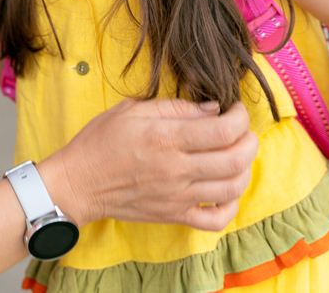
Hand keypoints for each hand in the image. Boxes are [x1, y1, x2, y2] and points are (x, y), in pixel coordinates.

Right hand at [39, 99, 258, 230]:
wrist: (78, 183)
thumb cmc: (100, 142)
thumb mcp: (131, 110)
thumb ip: (174, 108)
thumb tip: (212, 110)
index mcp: (165, 138)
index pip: (223, 131)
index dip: (240, 118)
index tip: (235, 110)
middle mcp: (176, 169)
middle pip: (236, 159)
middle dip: (249, 140)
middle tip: (241, 131)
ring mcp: (178, 196)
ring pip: (233, 188)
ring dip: (244, 169)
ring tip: (235, 156)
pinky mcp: (174, 215)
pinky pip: (216, 220)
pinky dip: (230, 206)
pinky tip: (224, 190)